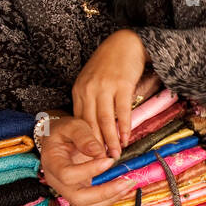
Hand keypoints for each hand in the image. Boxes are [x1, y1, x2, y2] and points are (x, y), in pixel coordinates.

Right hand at [39, 115, 135, 205]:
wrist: (57, 140)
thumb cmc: (63, 132)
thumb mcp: (71, 125)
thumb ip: (84, 137)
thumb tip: (99, 153)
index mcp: (52, 163)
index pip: (68, 175)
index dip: (89, 170)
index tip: (109, 160)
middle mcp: (57, 181)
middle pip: (78, 198)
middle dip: (105, 192)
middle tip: (126, 181)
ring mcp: (67, 190)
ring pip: (87, 205)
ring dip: (111, 198)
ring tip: (129, 184)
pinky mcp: (78, 193)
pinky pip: (94, 203)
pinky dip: (111, 198)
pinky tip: (125, 189)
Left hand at [73, 29, 147, 155]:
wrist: (126, 43)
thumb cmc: (110, 63)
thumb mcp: (93, 80)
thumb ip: (91, 100)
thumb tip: (95, 125)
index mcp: (79, 90)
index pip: (80, 120)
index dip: (85, 139)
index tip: (90, 154)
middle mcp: (88, 89)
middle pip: (90, 123)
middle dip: (96, 145)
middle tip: (101, 162)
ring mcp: (104, 87)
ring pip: (105, 120)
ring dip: (110, 140)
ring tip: (114, 154)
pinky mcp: (121, 85)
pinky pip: (121, 111)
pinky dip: (123, 127)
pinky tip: (125, 138)